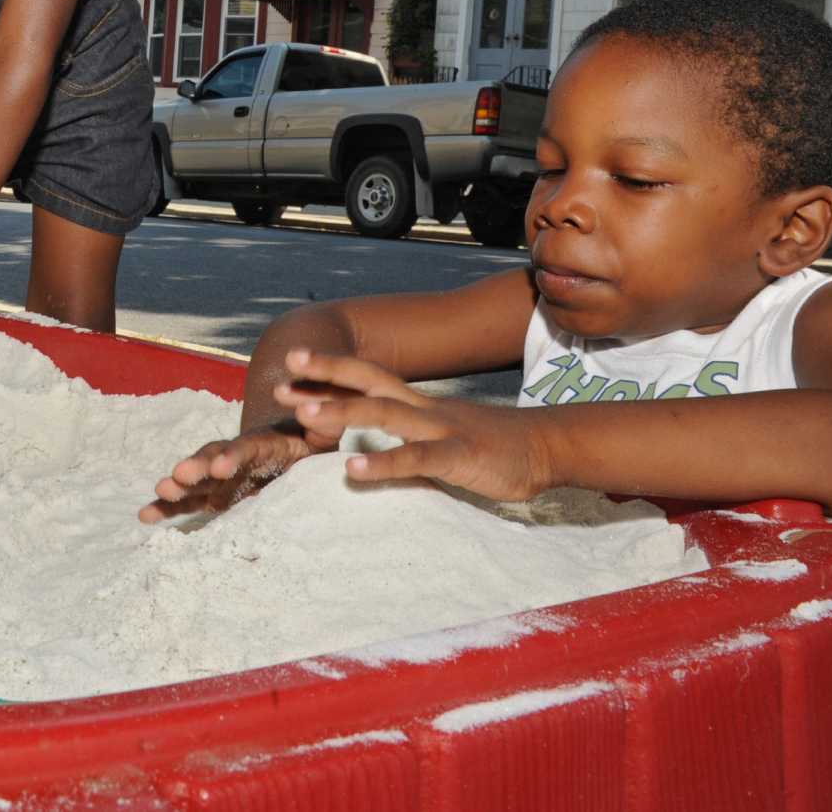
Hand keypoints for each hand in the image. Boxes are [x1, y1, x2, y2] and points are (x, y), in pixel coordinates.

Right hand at [140, 422, 326, 523]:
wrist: (296, 452)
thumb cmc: (312, 444)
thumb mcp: (323, 434)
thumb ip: (322, 424)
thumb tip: (316, 412)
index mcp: (263, 443)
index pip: (246, 447)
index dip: (232, 456)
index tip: (221, 467)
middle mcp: (235, 456)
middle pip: (212, 460)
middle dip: (195, 468)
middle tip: (177, 477)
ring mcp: (221, 477)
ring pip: (196, 481)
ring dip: (178, 488)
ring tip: (159, 492)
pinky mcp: (215, 495)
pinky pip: (189, 503)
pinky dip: (167, 509)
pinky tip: (145, 516)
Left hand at [275, 351, 553, 501]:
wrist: (550, 447)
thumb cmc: (492, 447)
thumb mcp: (443, 439)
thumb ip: (408, 442)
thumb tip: (370, 452)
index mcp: (419, 404)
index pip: (369, 377)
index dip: (331, 368)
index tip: (291, 364)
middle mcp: (424, 408)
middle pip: (369, 380)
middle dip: (324, 374)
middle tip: (281, 372)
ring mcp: (442, 429)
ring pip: (385, 413)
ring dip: (342, 411)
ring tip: (302, 416)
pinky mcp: (460, 457)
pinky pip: (417, 458)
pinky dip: (383, 462)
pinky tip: (351, 468)